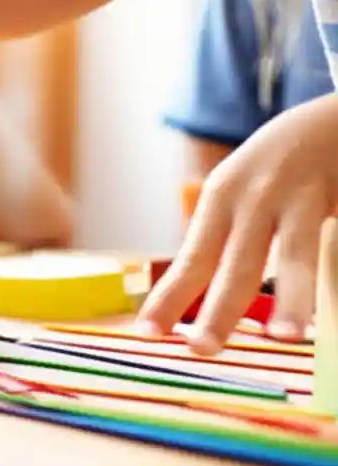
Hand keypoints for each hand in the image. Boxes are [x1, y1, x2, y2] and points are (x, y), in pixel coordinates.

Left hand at [139, 94, 337, 353]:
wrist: (333, 115)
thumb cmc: (276, 165)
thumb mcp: (239, 189)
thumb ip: (224, 238)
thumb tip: (194, 298)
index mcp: (223, 196)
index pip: (193, 257)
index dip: (170, 296)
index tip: (147, 332)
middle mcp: (260, 196)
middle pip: (239, 261)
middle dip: (220, 309)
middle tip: (201, 349)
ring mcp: (307, 195)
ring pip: (298, 254)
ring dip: (291, 298)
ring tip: (283, 338)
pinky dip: (333, 284)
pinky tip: (332, 319)